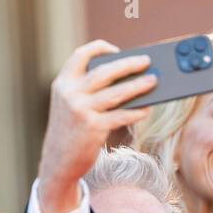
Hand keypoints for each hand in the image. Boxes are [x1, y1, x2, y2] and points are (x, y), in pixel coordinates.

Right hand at [36, 41, 155, 212]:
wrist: (58, 163)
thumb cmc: (70, 132)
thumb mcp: (69, 106)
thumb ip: (87, 90)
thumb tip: (125, 79)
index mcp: (62, 84)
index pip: (80, 56)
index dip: (99, 48)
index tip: (116, 50)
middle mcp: (70, 94)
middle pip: (105, 72)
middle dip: (129, 64)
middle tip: (146, 61)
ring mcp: (81, 111)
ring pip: (116, 93)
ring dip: (138, 86)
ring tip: (154, 81)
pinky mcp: (93, 128)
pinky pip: (121, 116)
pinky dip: (136, 111)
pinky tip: (147, 108)